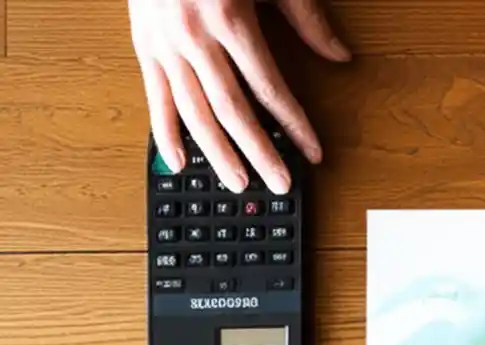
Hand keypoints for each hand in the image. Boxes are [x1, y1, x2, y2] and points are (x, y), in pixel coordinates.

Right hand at [128, 0, 350, 192]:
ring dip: (217, 154)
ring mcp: (164, 43)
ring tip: (238, 182)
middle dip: (259, 153)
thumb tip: (340, 57)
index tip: (312, 153)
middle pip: (232, 111)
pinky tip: (180, 161)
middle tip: (279, 184)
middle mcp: (195, 37)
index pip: (270, 90)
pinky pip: (154, 96)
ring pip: (193, 112)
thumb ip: (307, 18)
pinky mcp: (142, 44)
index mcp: (231, 20)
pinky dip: (165, 132)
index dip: (294, 127)